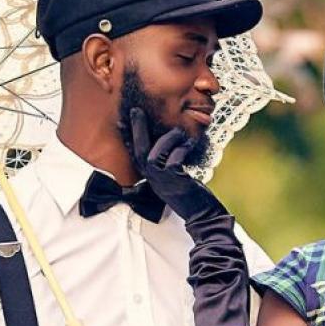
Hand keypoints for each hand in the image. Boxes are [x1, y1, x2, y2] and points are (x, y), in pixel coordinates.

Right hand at [130, 108, 226, 226]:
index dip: (128, 137)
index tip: (122, 120)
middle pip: (138, 151)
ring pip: (152, 156)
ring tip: (178, 131)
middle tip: (136, 110)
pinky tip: (189, 144)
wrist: (202, 215)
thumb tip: (172, 140)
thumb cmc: (192, 195)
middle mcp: (153, 179)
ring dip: (165, 140)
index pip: (135, 154)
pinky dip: (180, 149)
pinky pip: (172, 161)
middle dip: (136, 129)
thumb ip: (169, 163)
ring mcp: (163, 182)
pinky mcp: (176, 183)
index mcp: (152, 177)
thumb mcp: (176, 178)